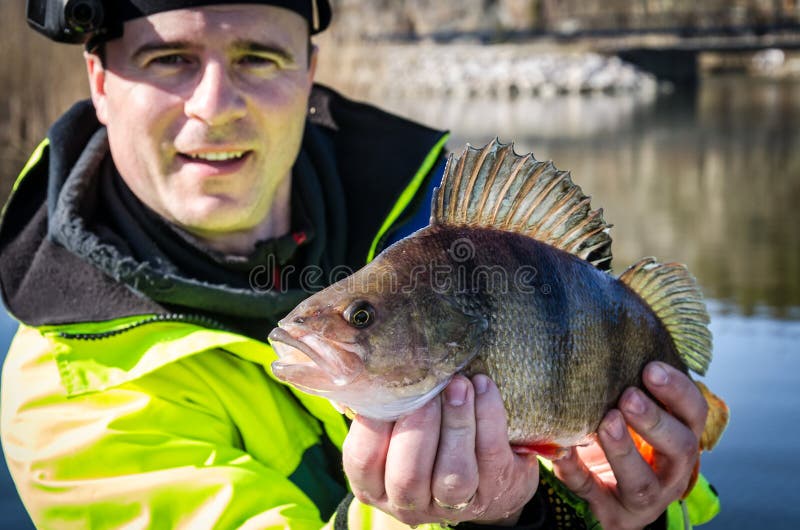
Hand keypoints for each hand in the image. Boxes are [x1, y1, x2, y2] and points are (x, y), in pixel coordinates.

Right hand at [342, 374, 539, 526]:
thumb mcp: (395, 433)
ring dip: (456, 421)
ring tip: (458, 383)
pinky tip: (483, 387)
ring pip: (454, 472)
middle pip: (407, 476)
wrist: (489, 475)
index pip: (362, 460)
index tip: (386, 386)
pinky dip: (488, 416)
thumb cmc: (428, 441)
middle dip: (418, 426)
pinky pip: (491, 454)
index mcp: (375, 486)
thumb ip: (384, 409)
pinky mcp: (494, 491)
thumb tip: (373, 364)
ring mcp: (453, 505)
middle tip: (427, 388)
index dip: (372, 423)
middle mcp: (410, 503)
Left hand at [552, 362, 707, 529]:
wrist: (610, 496)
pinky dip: (576, 473)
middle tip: (628, 396)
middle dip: (654, 420)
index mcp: (681, 439)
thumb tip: (601, 332)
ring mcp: (644, 498)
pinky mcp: (613, 515)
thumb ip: (630, 384)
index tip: (651, 367)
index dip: (678, 391)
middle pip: (680, 448)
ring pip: (642, 482)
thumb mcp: (634, 413)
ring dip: (625, 451)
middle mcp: (672, 471)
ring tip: (606, 422)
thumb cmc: (624, 438)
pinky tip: (560, 453)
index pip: (694, 413)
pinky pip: (593, 495)